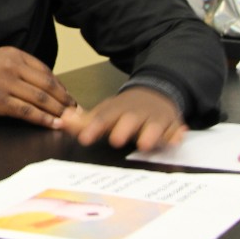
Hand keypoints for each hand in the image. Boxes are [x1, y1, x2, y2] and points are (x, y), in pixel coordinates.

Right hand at [0, 47, 75, 128]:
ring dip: (57, 111)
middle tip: (76, 111)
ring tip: (69, 120)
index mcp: (14, 54)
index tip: (69, 97)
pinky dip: (42, 119)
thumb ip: (20, 68)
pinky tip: (52, 125)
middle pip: (47, 85)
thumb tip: (44, 85)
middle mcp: (12, 66)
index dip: (60, 86)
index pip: (45, 70)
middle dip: (64, 100)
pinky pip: (26, 111)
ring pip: (40, 99)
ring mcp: (5, 84)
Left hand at [57, 87, 186, 150]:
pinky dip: (176, 134)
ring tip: (145, 144)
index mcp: (117, 110)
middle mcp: (136, 112)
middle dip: (123, 128)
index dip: (93, 127)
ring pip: (154, 124)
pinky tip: (176, 139)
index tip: (84, 139)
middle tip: (115, 140)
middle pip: (129, 119)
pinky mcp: (172, 124)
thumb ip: (84, 122)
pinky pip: (176, 129)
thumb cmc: (124, 111)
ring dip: (150, 133)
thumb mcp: (105, 113)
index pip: (103, 117)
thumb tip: (63, 121)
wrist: (155, 94)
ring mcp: (155, 117)